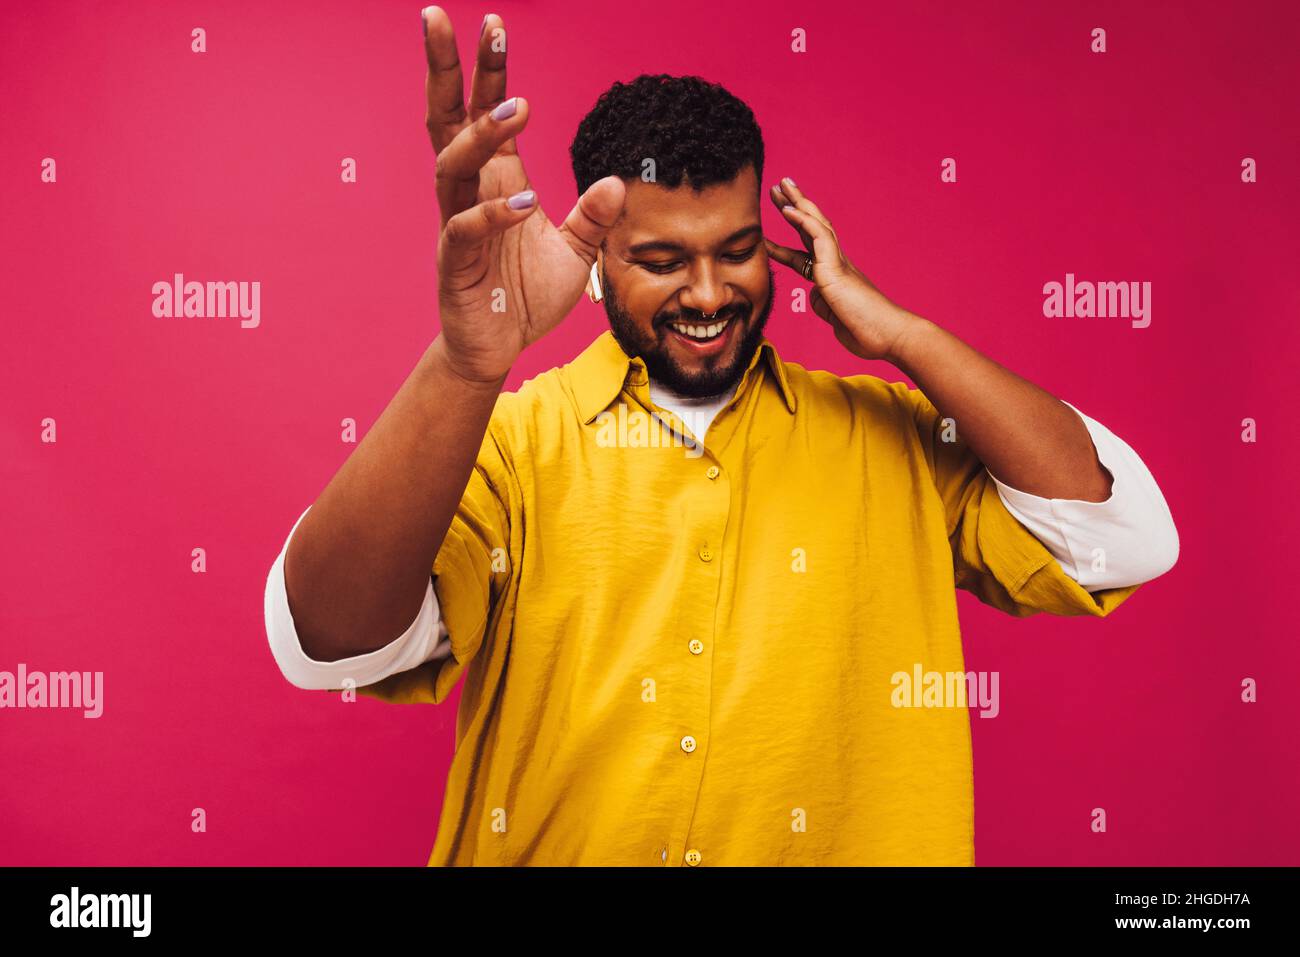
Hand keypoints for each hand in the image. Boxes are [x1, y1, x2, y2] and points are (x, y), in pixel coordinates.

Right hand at [422, 8, 624, 382]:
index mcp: (496, 180)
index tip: (495, 24)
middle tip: (440, 18)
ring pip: (451, 165)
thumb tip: (618, 181)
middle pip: (445, 119)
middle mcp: (470, 193)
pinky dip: (493, 213)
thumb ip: (593, 217)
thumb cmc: (525, 296)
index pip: (486, 113)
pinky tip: (524, 202)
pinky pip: (464, 229)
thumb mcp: (573, 253)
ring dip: (479, 134)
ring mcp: (456, 226)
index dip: (489, 70)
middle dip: (446, 69)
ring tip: (515, 109)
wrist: (497, 350)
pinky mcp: (454, 264)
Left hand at [764, 177, 922, 363]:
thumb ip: (822, 302)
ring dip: (797, 203)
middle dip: (793, 207)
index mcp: (831, 276)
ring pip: (816, 224)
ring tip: (780, 186)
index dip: (785, 240)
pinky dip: (803, 221)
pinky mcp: (837, 268)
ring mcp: (837, 263)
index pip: (804, 251)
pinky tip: (788, 209)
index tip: (770, 229)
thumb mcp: (834, 315)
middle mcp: (836, 263)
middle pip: (811, 228)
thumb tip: (812, 294)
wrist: (888, 336)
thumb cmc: (866, 330)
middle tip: (777, 189)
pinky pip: (818, 237)